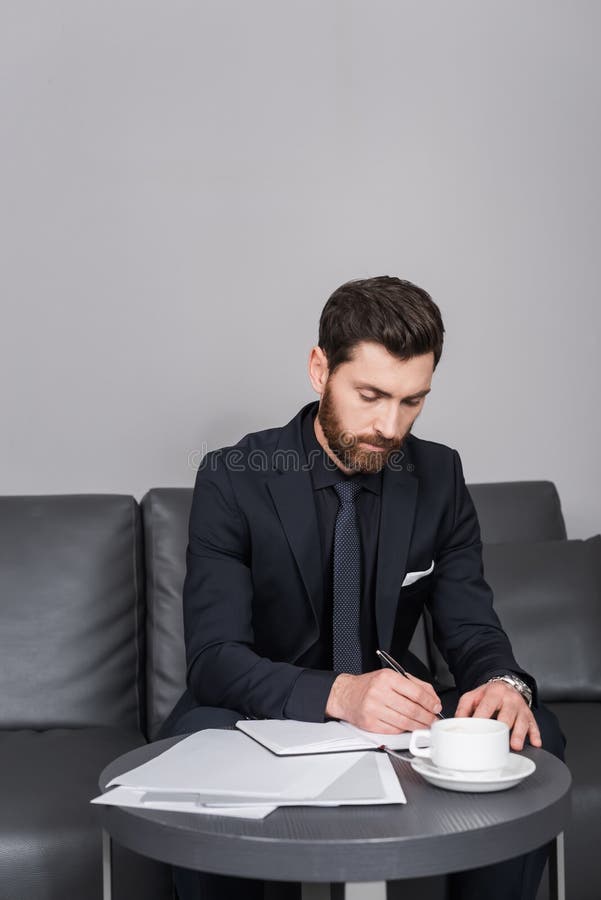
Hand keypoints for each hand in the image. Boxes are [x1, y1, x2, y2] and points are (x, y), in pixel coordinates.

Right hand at [325, 669, 442, 733]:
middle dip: (427, 717)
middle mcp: (379, 692)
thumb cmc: (370, 685)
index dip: (430, 702)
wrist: (346, 694)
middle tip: (433, 719)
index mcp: (387, 678)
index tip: (436, 707)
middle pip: (411, 709)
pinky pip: (394, 730)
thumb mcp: (391, 676)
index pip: (415, 692)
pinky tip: (409, 727)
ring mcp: (374, 709)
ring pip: (404, 722)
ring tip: (424, 725)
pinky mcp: (370, 724)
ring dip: (418, 726)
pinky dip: (404, 730)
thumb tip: (432, 698)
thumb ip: (414, 684)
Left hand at [455, 681, 541, 750]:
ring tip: (515, 745)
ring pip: (522, 721)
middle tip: (497, 740)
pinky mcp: (530, 716)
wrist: (506, 685)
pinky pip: (534, 726)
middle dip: (502, 728)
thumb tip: (457, 724)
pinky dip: (535, 735)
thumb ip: (463, 710)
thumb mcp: (473, 696)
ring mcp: (521, 708)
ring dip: (519, 734)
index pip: (486, 707)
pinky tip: (535, 743)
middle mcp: (509, 699)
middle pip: (507, 715)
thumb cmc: (489, 694)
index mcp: (494, 693)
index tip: (476, 731)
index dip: (481, 719)